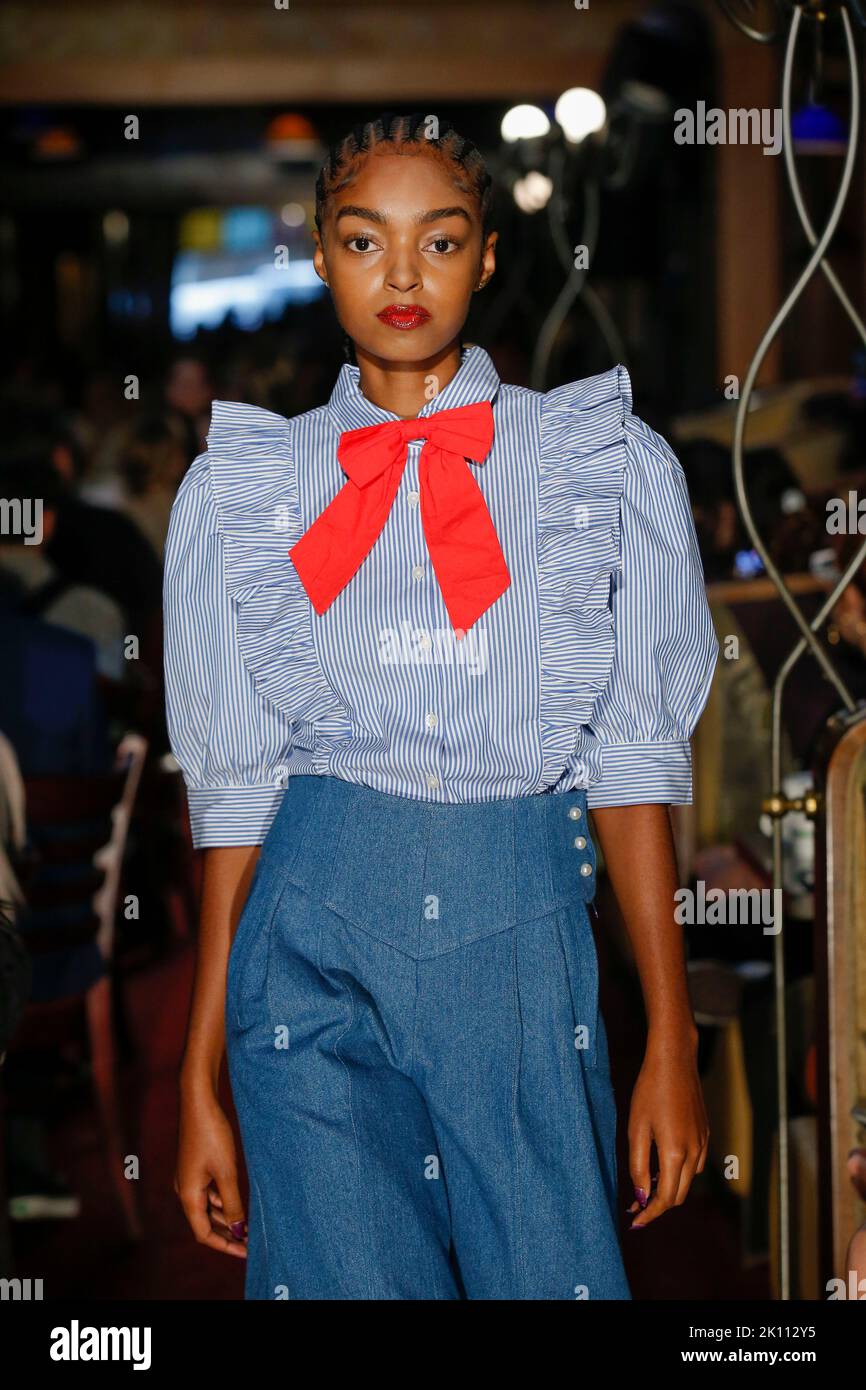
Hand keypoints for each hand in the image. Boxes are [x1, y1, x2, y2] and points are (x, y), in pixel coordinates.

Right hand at [176, 1077, 247, 1257]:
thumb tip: (239, 1231)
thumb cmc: (212, 1135)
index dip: (225, 1245)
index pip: (204, 1234)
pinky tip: (238, 1198)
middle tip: (252, 1241)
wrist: (199, 1101)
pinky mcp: (196, 1166)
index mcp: (188, 1196)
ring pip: (208, 1207)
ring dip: (227, 1217)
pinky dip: (223, 1200)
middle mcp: (184, 1190)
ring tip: (250, 1223)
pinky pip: (208, 1192)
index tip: (247, 1252)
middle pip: (205, 1223)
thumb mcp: (227, 1173)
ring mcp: (189, 1177)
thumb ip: (233, 1204)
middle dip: (228, 1233)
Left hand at [626, 1030, 708, 1229]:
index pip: (665, 1198)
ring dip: (669, 1188)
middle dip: (657, 1204)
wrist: (674, 1060)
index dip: (650, 1214)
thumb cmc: (650, 1090)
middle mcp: (695, 1152)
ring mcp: (703, 1142)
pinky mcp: (705, 1133)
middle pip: (679, 1194)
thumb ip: (638, 1166)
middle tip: (635, 1205)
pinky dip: (679, 1173)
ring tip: (645, 1185)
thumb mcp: (637, 1129)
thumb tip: (641, 1195)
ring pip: (688, 1180)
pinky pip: (695, 1164)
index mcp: (676, 1153)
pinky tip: (663, 1164)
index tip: (634, 1221)